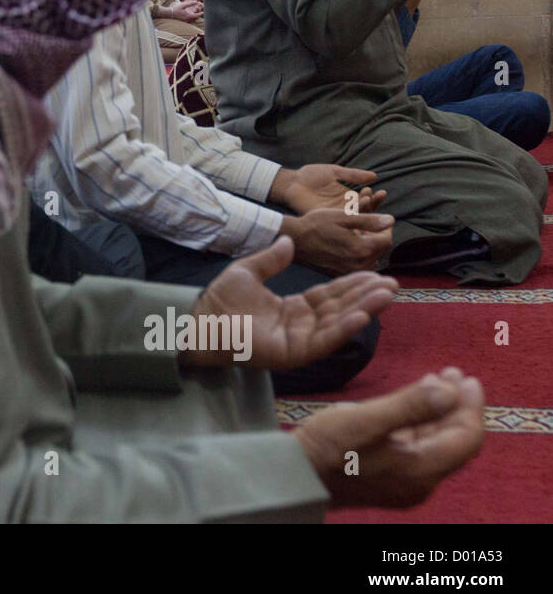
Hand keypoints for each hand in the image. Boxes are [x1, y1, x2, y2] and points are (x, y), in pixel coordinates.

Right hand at [165, 0, 201, 22]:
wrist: (169, 14)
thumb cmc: (175, 9)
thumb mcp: (183, 5)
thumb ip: (190, 3)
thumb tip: (196, 2)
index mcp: (188, 16)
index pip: (196, 16)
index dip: (200, 14)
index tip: (203, 12)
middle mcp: (187, 20)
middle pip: (195, 19)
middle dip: (198, 16)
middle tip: (200, 12)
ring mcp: (185, 21)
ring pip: (192, 20)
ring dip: (195, 18)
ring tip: (197, 14)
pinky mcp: (183, 22)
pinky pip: (189, 21)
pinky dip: (192, 19)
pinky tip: (191, 17)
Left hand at [183, 235, 397, 369]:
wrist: (200, 320)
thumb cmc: (219, 300)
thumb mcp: (249, 271)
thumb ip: (272, 259)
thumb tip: (288, 239)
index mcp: (292, 308)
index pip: (330, 295)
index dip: (352, 284)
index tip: (374, 271)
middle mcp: (301, 325)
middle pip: (341, 308)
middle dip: (366, 296)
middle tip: (392, 283)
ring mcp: (299, 341)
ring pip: (338, 323)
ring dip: (364, 309)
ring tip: (387, 294)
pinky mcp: (294, 354)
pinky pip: (324, 340)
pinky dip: (344, 328)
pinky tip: (363, 315)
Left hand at [271, 164, 385, 214]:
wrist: (292, 181)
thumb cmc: (311, 175)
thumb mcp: (335, 172)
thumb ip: (353, 174)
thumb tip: (375, 176)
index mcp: (347, 197)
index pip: (365, 200)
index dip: (374, 198)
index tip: (381, 192)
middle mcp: (342, 207)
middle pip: (362, 210)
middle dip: (371, 205)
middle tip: (376, 197)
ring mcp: (334, 213)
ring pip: (352, 216)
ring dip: (360, 210)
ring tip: (367, 200)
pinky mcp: (324, 217)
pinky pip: (338, 220)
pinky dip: (347, 216)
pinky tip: (354, 210)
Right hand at [280, 208, 394, 274]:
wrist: (293, 239)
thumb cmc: (315, 224)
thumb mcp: (343, 216)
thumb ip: (370, 220)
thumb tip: (392, 221)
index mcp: (362, 250)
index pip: (387, 240)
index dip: (383, 228)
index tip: (372, 220)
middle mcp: (358, 265)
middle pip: (380, 251)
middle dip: (376, 238)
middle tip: (360, 227)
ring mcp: (349, 272)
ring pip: (371, 259)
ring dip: (368, 248)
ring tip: (353, 236)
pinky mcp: (341, 275)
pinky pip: (359, 266)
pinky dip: (358, 256)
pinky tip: (346, 247)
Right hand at [294, 367, 484, 507]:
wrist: (295, 476)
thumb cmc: (327, 447)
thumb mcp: (365, 420)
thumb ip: (410, 405)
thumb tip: (451, 390)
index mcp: (421, 470)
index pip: (465, 438)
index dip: (471, 407)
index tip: (468, 378)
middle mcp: (420, 481)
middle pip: (453, 442)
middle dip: (456, 406)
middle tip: (454, 374)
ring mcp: (404, 482)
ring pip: (435, 444)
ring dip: (439, 413)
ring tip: (437, 382)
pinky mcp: (389, 477)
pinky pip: (417, 449)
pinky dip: (421, 424)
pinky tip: (412, 406)